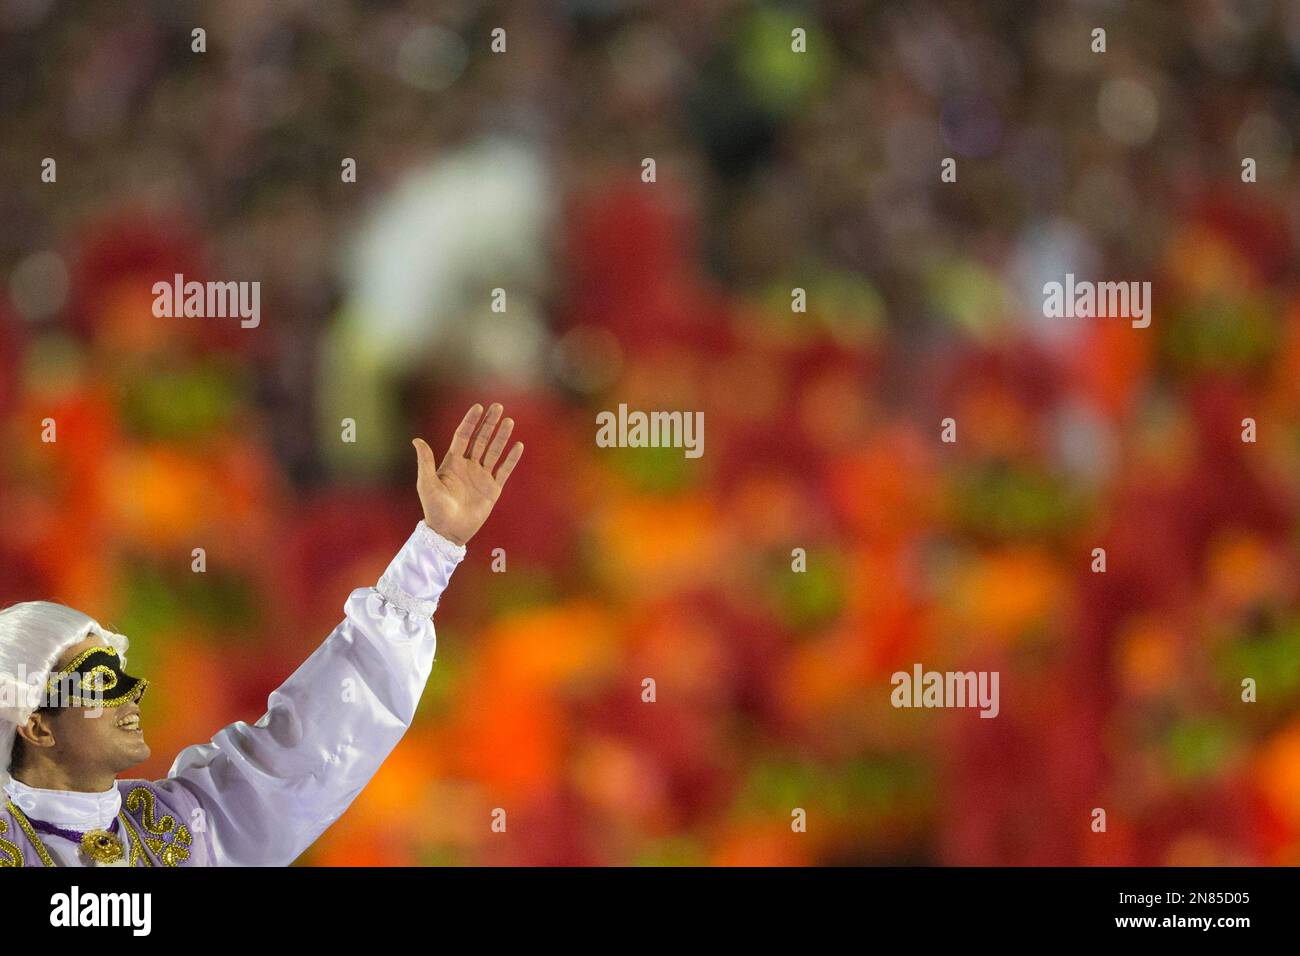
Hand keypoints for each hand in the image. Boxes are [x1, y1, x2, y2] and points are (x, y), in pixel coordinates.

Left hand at [412, 403, 522, 546]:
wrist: (448, 532)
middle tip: (498, 407)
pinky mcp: (493, 489)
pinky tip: (518, 446)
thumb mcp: (426, 484)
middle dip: (489, 423)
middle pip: (481, 439)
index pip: (463, 436)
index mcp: (452, 462)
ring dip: (501, 437)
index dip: (470, 421)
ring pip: (494, 451)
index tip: (478, 407)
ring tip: (509, 421)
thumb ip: (425, 462)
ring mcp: (482, 477)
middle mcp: (468, 466)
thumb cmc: (434, 509)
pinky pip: (504, 470)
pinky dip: (511, 459)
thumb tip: (416, 440)